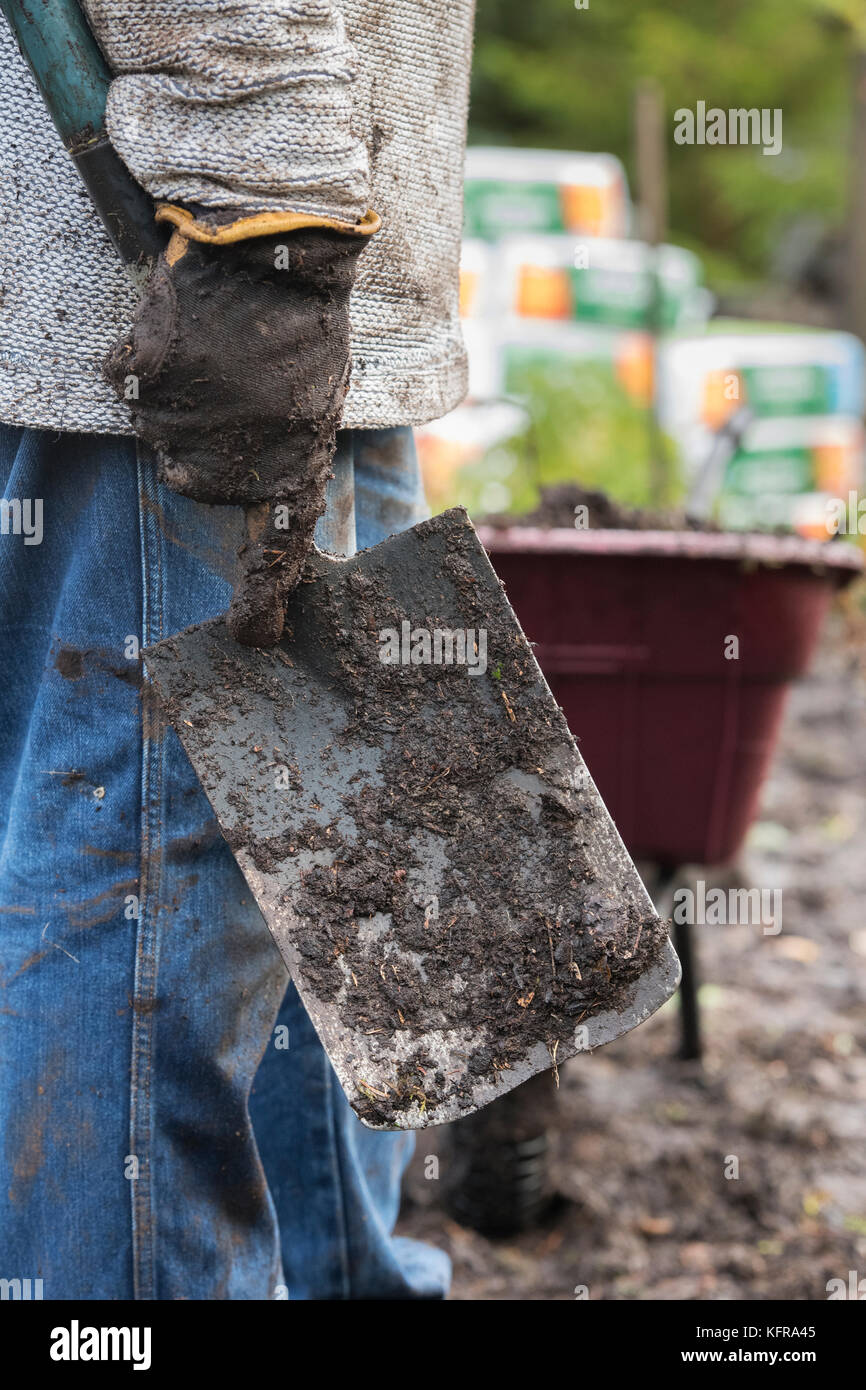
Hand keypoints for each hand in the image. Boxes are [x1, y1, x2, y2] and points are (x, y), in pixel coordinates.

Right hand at [104, 207, 376, 644]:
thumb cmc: (304, 322)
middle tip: (234, 388)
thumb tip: (251, 494)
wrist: (279, 245)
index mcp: (289, 463)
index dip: (262, 600)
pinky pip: (128, 378)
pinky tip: (182, 330)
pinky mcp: (148, 374)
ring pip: (156, 429)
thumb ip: (284, 452)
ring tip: (217, 350)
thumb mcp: (317, 399)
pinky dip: (144, 358)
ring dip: (176, 397)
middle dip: (202, 442)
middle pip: (189, 478)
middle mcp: (234, 456)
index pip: (278, 550)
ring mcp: (186, 419)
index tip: (252, 638)